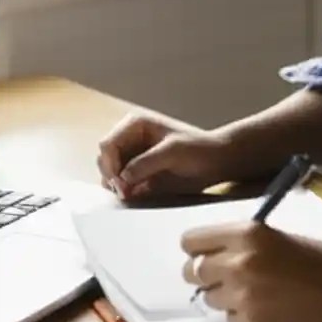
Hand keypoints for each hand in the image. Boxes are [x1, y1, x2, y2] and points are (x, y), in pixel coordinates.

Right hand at [96, 114, 233, 198]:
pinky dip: (123, 191)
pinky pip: (121, 184)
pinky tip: (133, 195)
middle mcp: (129, 139)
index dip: (109, 164)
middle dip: (111, 176)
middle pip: (104, 159)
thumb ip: (145, 163)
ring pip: (110, 173)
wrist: (217, 162)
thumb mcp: (172, 152)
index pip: (108, 144)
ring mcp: (133, 157)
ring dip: (115, 185)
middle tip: (125, 192)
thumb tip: (122, 179)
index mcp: (134, 125)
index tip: (120, 183)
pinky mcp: (138, 174)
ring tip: (129, 194)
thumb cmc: (198, 149)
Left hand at [181, 222, 321, 321]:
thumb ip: (241, 243)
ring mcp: (243, 296)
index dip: (197, 250)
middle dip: (206, 275)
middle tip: (225, 278)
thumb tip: (211, 254)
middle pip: (192, 272)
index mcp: (246, 234)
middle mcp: (238, 263)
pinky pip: (230, 320)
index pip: (191, 241)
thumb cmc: (321, 260)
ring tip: (258, 294)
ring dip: (226, 297)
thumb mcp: (276, 237)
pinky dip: (243, 317)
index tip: (204, 255)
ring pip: (209, 298)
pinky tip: (269, 310)